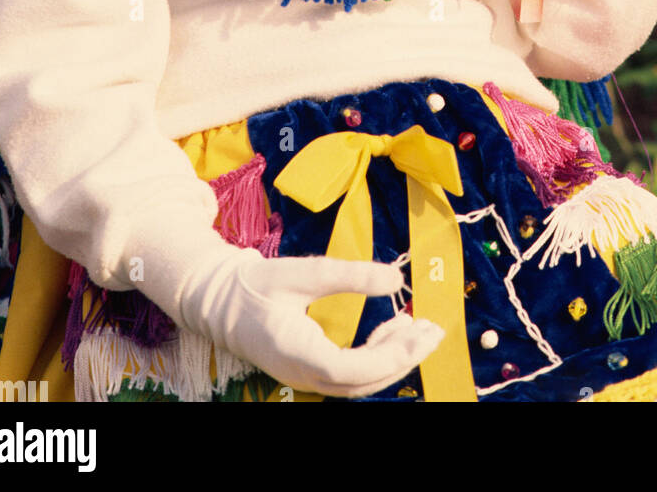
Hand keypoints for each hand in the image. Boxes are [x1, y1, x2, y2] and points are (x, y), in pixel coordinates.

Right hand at [178, 247, 443, 398]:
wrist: (222, 303)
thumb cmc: (257, 285)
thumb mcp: (302, 272)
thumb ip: (349, 275)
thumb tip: (396, 276)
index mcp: (296, 351)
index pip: (348, 368)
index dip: (386, 356)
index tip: (415, 332)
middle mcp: (302, 374)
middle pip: (361, 382)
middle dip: (403, 359)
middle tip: (434, 331)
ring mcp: (306, 378)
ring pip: (359, 383)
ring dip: (394, 359)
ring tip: (420, 328)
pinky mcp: (311, 372)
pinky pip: (351, 375)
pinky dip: (377, 357)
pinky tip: (393, 330)